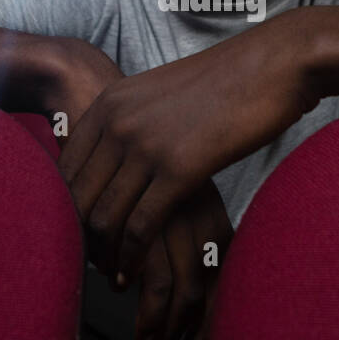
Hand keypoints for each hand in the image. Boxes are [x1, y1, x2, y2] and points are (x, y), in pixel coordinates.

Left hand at [57, 9, 315, 286]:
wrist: (273, 63)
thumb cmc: (226, 82)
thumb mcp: (161, 93)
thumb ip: (132, 120)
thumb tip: (117, 154)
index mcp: (110, 103)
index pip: (65, 168)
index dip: (65, 208)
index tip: (78, 233)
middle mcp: (118, 122)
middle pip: (77, 196)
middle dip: (80, 237)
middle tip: (92, 263)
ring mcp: (147, 145)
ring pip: (103, 216)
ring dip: (104, 254)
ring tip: (112, 275)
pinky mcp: (180, 169)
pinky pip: (140, 225)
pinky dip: (132, 256)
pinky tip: (134, 272)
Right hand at [134, 179, 232, 339]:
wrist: (126, 127)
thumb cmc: (145, 176)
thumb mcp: (175, 210)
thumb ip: (180, 253)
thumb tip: (174, 308)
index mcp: (220, 229)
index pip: (225, 296)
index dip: (206, 336)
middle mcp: (210, 231)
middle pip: (215, 304)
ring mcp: (187, 230)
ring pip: (187, 300)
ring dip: (167, 338)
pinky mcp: (158, 227)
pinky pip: (159, 285)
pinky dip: (148, 312)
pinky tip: (134, 322)